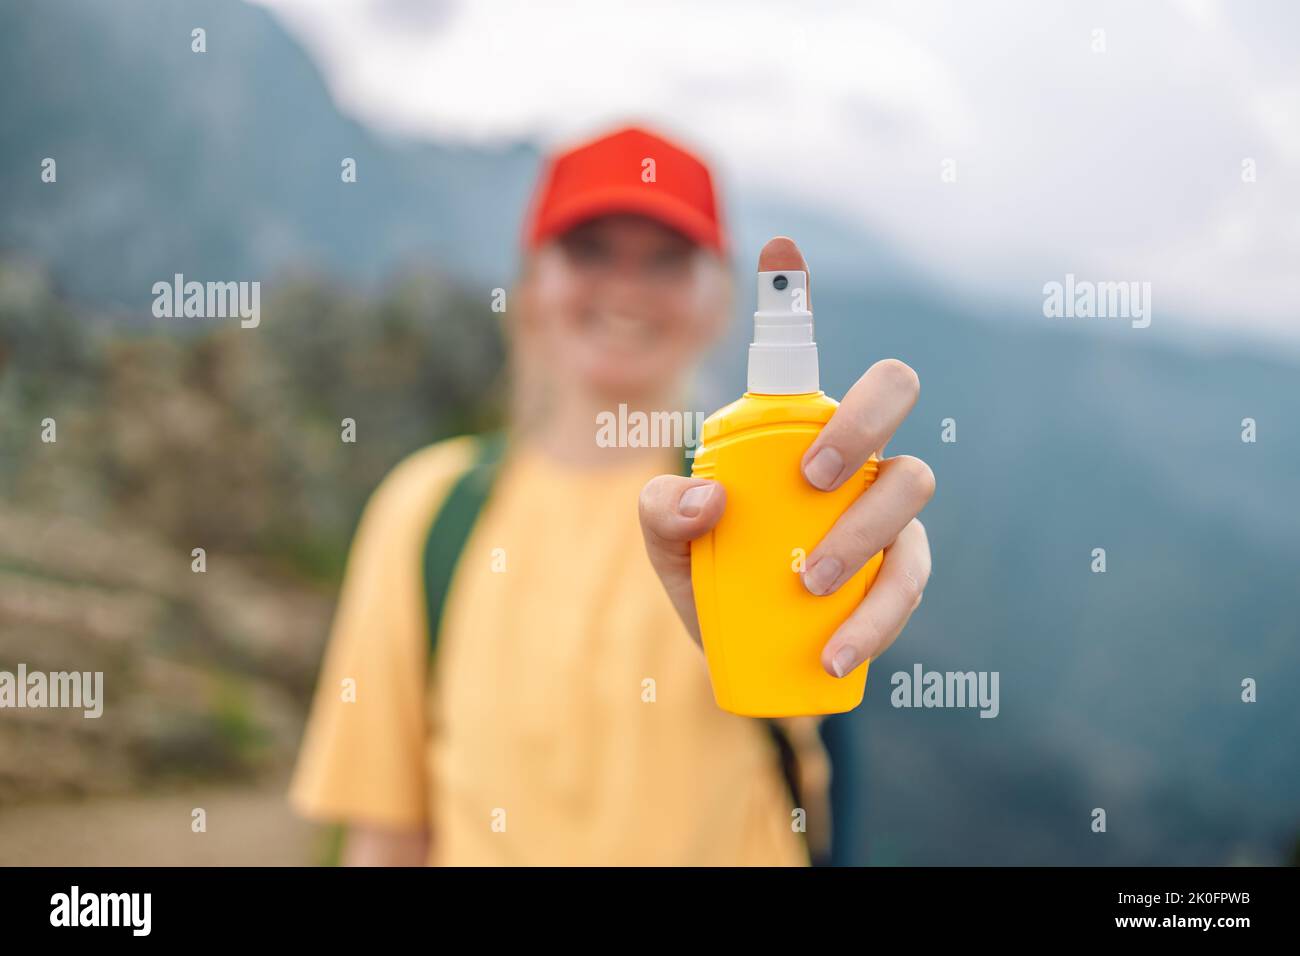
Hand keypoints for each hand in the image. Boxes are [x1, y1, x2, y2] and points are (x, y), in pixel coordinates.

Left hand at [638, 237, 934, 677]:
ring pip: (912, 487)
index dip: (796, 296)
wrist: (742, 649)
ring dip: (865, 532)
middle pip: (892, 397)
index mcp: (793, 428)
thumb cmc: (708, 572)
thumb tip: (706, 499)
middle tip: (812, 478)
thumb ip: (661, 514)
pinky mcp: (902, 572)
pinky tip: (837, 651)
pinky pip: (911, 581)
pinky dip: (878, 618)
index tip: (781, 252)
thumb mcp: (665, 545)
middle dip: (860, 424)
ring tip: (810, 584)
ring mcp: (887, 510)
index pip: (801, 355)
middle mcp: (853, 454)